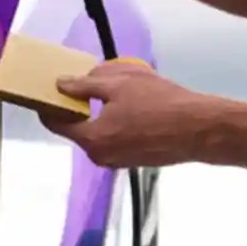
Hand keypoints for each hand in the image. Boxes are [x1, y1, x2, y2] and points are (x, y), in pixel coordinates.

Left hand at [40, 59, 214, 168]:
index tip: (45, 90)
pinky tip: (130, 105)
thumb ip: (85, 85)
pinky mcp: (135, 160)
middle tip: (81, 83)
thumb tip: (61, 85)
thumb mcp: (119, 84)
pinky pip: (115, 138)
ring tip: (111, 89)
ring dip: (98, 113)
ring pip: (98, 133)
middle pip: (77, 128)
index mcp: (93, 139)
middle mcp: (101, 156)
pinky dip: (115, 122)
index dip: (47, 105)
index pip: (56, 123)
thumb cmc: (160, 103)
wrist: (201, 129)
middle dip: (76, 106)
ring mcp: (119, 161)